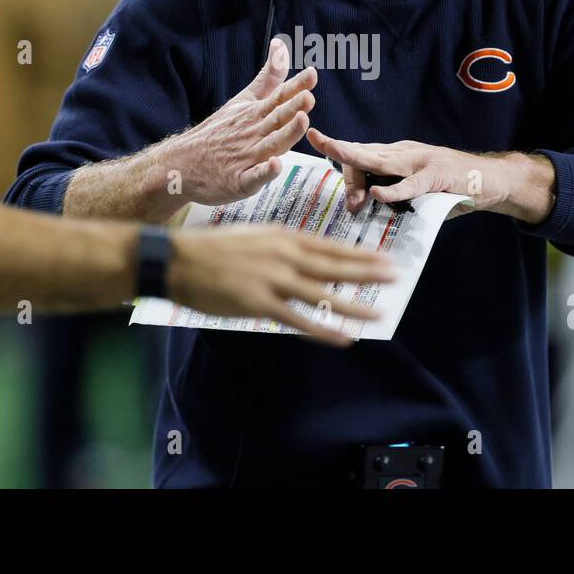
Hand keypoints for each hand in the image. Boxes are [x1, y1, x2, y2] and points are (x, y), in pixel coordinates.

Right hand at [164, 39, 316, 204]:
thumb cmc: (219, 131)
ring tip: (301, 122)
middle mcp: (253, 133)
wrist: (183, 162)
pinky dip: (263, 172)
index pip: (279, 97)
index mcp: (255, 114)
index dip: (296, 86)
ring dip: (286, 133)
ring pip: (271, 144)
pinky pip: (254, 177)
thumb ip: (268, 77)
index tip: (312, 75)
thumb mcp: (243, 100)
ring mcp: (247, 157)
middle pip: (277, 119)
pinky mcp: (240, 181)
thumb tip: (281, 45)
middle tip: (308, 97)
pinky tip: (274, 166)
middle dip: (293, 108)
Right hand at [166, 226, 397, 346]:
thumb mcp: (254, 235)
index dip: (359, 253)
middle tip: (396, 276)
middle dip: (368, 271)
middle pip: (335, 265)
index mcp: (283, 237)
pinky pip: (299, 319)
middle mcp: (284, 255)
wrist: (178, 259)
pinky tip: (344, 338)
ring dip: (354, 303)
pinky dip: (324, 329)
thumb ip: (281, 245)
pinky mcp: (259, 303)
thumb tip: (304, 254)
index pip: (330, 246)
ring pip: (323, 293)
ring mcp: (273, 279)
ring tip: (380, 312)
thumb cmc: (213, 248)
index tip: (383, 257)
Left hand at [306, 128, 555, 222]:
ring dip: (357, 157)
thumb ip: (391, 197)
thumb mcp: (415, 192)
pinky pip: (412, 184)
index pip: (362, 156)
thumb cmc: (450, 188)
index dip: (343, 161)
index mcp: (397, 156)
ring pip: (383, 160)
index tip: (318, 153)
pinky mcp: (438, 176)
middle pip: (366, 152)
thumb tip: (364, 206)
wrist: (492, 181)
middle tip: (314, 136)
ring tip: (334, 150)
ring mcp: (422, 162)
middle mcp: (406, 153)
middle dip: (338, 144)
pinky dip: (394, 189)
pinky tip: (377, 193)